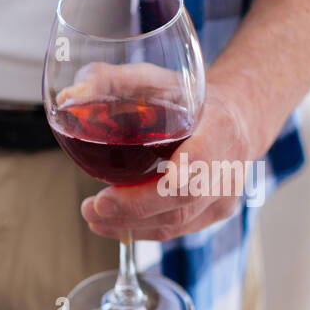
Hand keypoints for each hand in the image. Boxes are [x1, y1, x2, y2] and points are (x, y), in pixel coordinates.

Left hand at [75, 75, 257, 241]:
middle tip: (94, 206)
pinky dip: (140, 230)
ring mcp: (225, 193)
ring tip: (92, 216)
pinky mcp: (216, 212)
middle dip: (134, 207)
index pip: (202, 158)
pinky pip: (176, 229)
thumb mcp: (157, 78)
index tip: (150, 181)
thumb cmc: (191, 98)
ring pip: (177, 221)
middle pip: (184, 198)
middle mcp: (229, 164)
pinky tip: (110, 225)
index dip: (177, 174)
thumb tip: (70, 96)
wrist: (238, 117)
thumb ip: (114, 81)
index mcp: (221, 127)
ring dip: (130, 224)